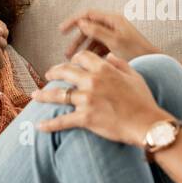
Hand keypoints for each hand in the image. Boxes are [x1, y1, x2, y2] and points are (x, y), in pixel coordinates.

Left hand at [33, 52, 169, 146]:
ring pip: (58, 95)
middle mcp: (92, 81)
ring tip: (35, 96)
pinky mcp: (85, 118)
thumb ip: (120, 64)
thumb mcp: (135, 76)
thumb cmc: (144, 101)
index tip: (70, 63)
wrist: (147, 123)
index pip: (82, 57)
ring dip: (44, 95)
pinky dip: (49, 124)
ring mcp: (87, 99)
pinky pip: (62, 120)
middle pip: (65, 72)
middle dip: (53, 73)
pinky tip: (39, 126)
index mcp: (104, 69)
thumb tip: (109, 56)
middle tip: (48, 76)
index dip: (73, 59)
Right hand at [58, 10, 159, 61]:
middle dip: (77, 40)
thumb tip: (80, 23)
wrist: (153, 63)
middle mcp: (113, 25)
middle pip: (88, 28)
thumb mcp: (114, 41)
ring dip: (83, 49)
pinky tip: (86, 64)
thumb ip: (96, 31)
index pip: (87, 15)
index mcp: (113, 19)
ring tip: (73, 61)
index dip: (73, 21)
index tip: (62, 31)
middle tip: (67, 53)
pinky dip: (92, 54)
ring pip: (92, 40)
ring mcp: (114, 35)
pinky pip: (99, 47)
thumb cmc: (137, 51)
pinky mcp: (115, 45)